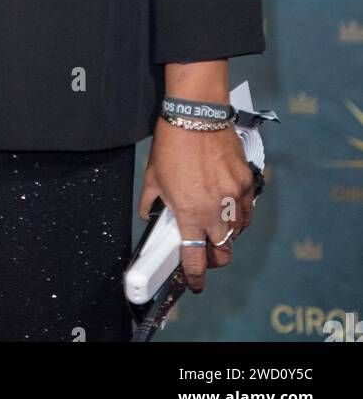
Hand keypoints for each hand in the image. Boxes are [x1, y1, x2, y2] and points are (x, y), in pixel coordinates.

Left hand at [138, 118, 256, 292]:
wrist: (197, 115)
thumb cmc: (172, 144)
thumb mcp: (153, 178)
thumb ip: (151, 203)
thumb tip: (150, 216)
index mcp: (190, 213)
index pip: (195, 258)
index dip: (195, 276)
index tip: (195, 283)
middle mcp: (216, 211)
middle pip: (223, 253)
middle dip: (214, 260)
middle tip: (206, 255)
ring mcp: (235, 197)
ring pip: (237, 233)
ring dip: (226, 236)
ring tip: (215, 227)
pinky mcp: (247, 183)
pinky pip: (248, 210)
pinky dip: (240, 216)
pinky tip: (231, 211)